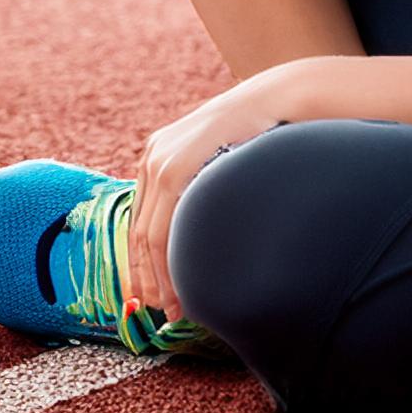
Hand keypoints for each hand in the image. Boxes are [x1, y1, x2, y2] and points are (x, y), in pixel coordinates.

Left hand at [125, 62, 308, 325]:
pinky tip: (181, 284)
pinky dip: (167, 261)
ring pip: (147, 235)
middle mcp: (152, 157)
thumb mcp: (219, 163)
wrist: (273, 102)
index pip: (142, 219)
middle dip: (147, 276)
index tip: (150, 293)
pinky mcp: (173, 168)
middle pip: (138, 231)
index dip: (142, 261)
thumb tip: (205, 230)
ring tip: (173, 307)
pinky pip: (162, 227)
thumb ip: (203, 188)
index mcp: (158, 156)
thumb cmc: (256, 137)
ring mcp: (159, 161)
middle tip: (160, 310)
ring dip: (158, 277)